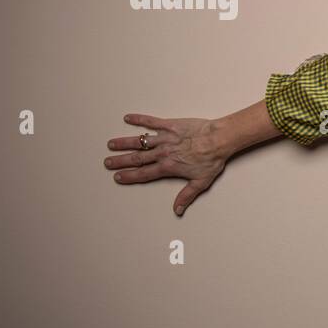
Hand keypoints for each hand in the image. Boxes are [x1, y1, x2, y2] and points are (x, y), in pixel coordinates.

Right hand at [104, 114, 227, 216]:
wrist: (219, 139)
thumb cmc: (212, 160)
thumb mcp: (201, 182)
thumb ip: (186, 195)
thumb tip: (178, 210)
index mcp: (168, 167)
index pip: (144, 174)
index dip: (130, 176)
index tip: (118, 177)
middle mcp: (163, 153)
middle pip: (137, 158)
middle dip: (121, 161)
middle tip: (107, 163)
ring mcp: (165, 138)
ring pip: (140, 141)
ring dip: (124, 143)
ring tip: (111, 144)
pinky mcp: (170, 126)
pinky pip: (151, 121)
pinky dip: (139, 119)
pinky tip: (128, 118)